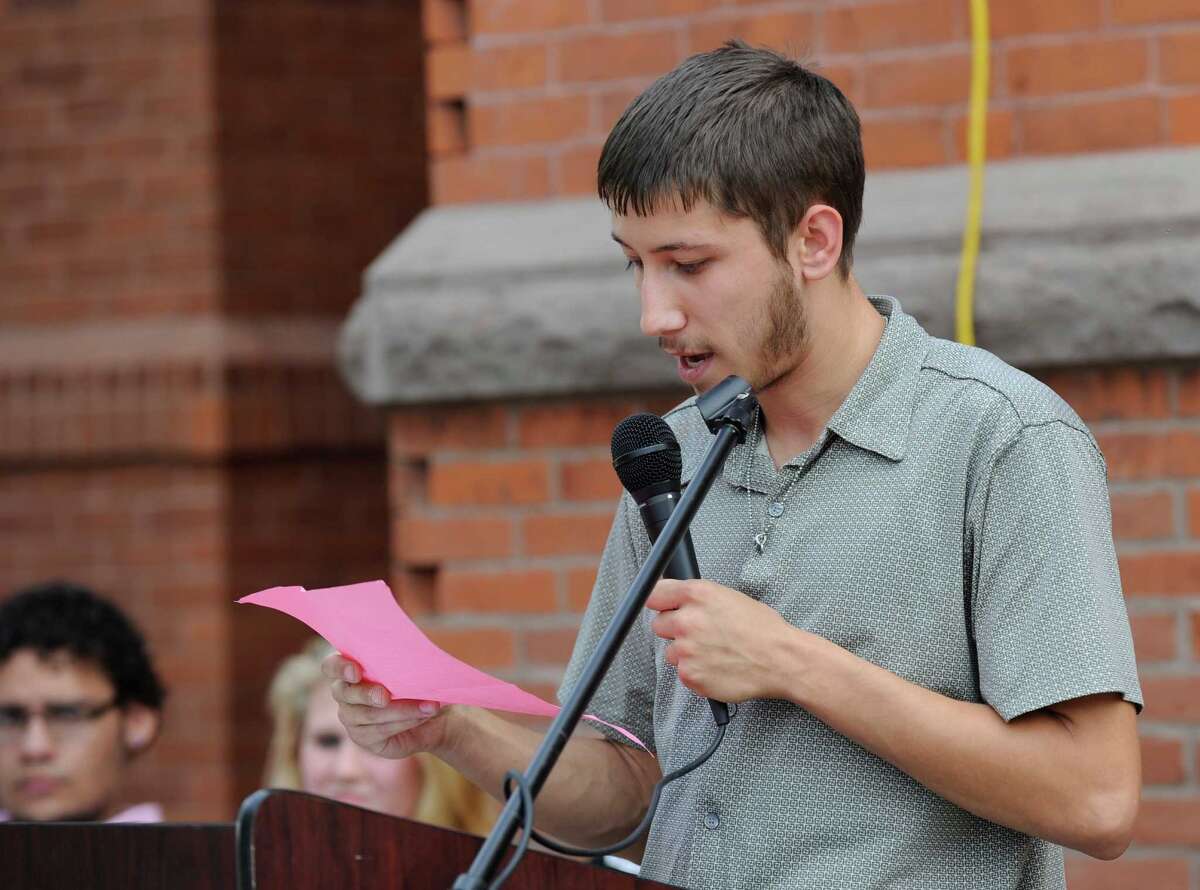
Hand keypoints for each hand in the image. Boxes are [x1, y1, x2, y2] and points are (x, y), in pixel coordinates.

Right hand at [320, 654, 446, 758]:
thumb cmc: (419, 678)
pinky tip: (422, 715)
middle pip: (344, 693)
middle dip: (366, 694)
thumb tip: (413, 642)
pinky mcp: (364, 738)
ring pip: (367, 715)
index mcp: (350, 668)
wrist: (433, 709)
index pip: (331, 666)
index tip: (357, 671)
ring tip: (428, 705)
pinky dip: (404, 721)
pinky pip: (379, 732)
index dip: (339, 668)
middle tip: (385, 696)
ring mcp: (351, 718)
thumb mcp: (413, 662)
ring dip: (400, 710)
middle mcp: (345, 694)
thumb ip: (404, 652)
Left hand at [646, 579, 796, 702]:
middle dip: (675, 629)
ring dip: (686, 653)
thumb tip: (677, 601)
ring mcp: (686, 650)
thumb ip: (697, 598)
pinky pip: (683, 672)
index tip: (663, 607)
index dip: (661, 603)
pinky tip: (717, 666)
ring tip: (714, 652)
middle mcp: (687, 620)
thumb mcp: (729, 597)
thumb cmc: (762, 628)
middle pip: (659, 624)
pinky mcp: (689, 675)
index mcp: (697, 594)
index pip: (654, 594)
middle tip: (700, 633)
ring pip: (671, 651)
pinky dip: (696, 672)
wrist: (781, 660)